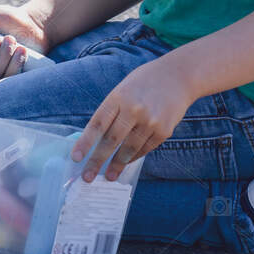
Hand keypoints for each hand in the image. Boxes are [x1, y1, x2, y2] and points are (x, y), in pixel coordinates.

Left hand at [70, 56, 194, 181]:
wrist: (178, 76)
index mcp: (118, 97)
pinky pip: (144, 149)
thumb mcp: (123, 90)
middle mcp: (134, 109)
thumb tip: (96, 140)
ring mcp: (150, 121)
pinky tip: (126, 163)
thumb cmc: (144, 83)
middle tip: (88, 176)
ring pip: (128, 149)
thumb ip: (111, 111)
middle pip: (111, 141)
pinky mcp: (164, 131)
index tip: (76, 158)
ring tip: (109, 176)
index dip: (85, 143)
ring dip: (116, 165)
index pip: (97, 124)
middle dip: (97, 161)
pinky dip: (133, 157)